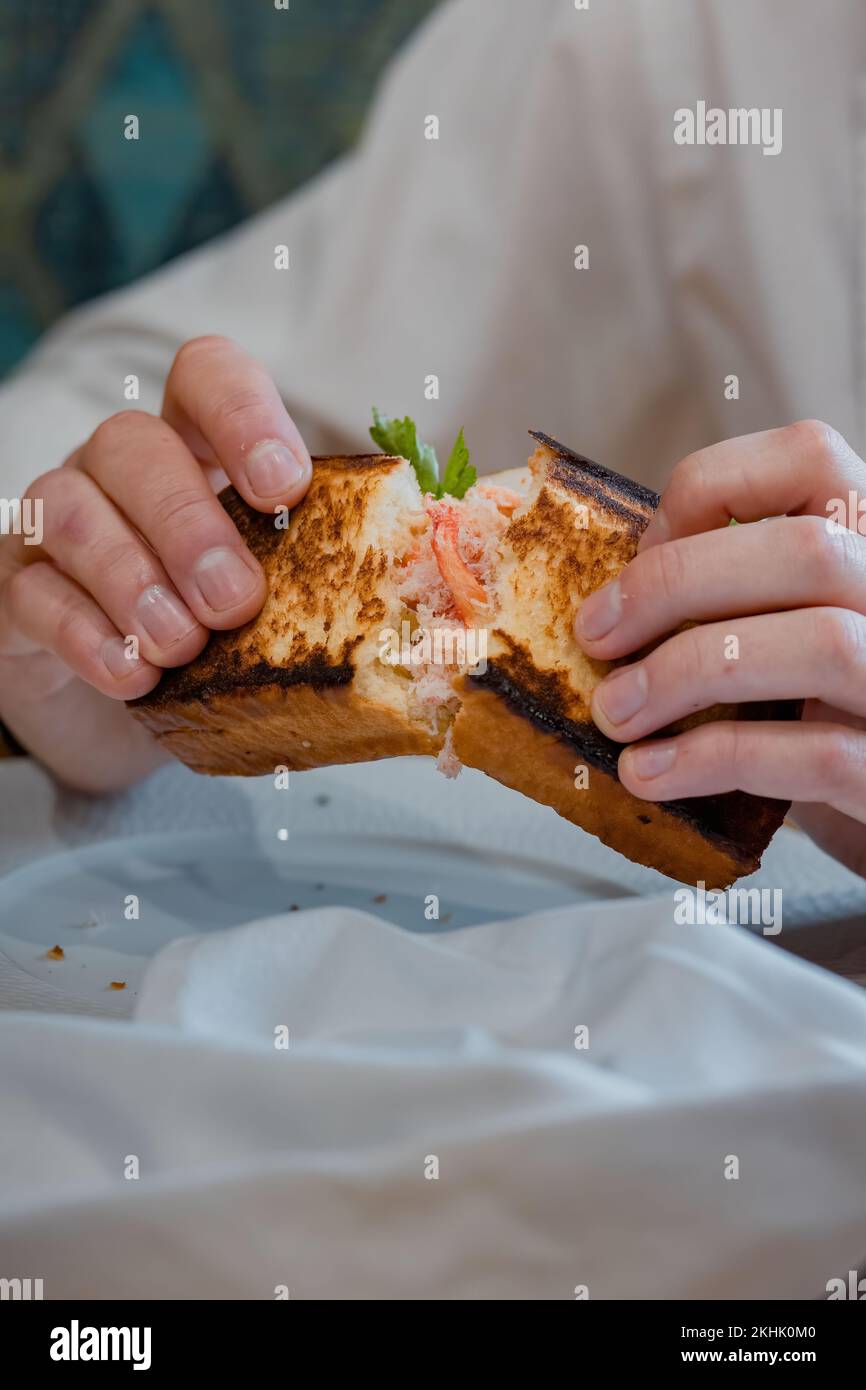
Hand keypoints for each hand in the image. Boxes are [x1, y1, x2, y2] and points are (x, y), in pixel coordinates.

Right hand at [0, 336, 310, 790]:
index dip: (244, 414)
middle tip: (234, 603)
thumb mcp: (285, 598)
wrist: (124, 706)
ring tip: (181, 648)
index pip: (207, 374)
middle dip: (189, 523)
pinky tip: (132, 679)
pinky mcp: (17, 587)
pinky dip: (86, 635)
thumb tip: (439, 580)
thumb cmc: (221, 639)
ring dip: (133, 580)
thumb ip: (335, 571)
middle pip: (134, 443)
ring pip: (72, 507)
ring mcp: (60, 521)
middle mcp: (122, 468)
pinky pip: (35, 590)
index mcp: (198, 447)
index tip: (286, 485)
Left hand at [574, 420, 865, 878]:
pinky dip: (711, 760)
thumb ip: (730, 591)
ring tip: (614, 713)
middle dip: (674, 586)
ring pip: (820, 644)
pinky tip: (649, 772)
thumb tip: (613, 597)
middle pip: (806, 551)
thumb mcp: (776, 628)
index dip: (713, 486)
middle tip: (596, 637)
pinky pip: (812, 755)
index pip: (812, 457)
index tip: (645, 545)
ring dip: (686, 674)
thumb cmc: (810, 712)